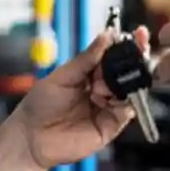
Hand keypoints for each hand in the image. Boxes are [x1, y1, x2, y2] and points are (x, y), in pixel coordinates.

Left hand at [10, 27, 150, 169]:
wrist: (30, 136)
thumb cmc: (40, 105)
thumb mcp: (63, 75)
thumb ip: (86, 58)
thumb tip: (107, 36)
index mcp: (91, 74)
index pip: (115, 58)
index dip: (127, 46)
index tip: (138, 34)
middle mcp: (103, 90)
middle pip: (127, 74)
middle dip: (134, 62)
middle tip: (137, 51)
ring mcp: (107, 108)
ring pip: (130, 92)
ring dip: (127, 83)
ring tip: (107, 83)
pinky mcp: (109, 127)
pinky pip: (126, 113)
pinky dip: (127, 104)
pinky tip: (118, 98)